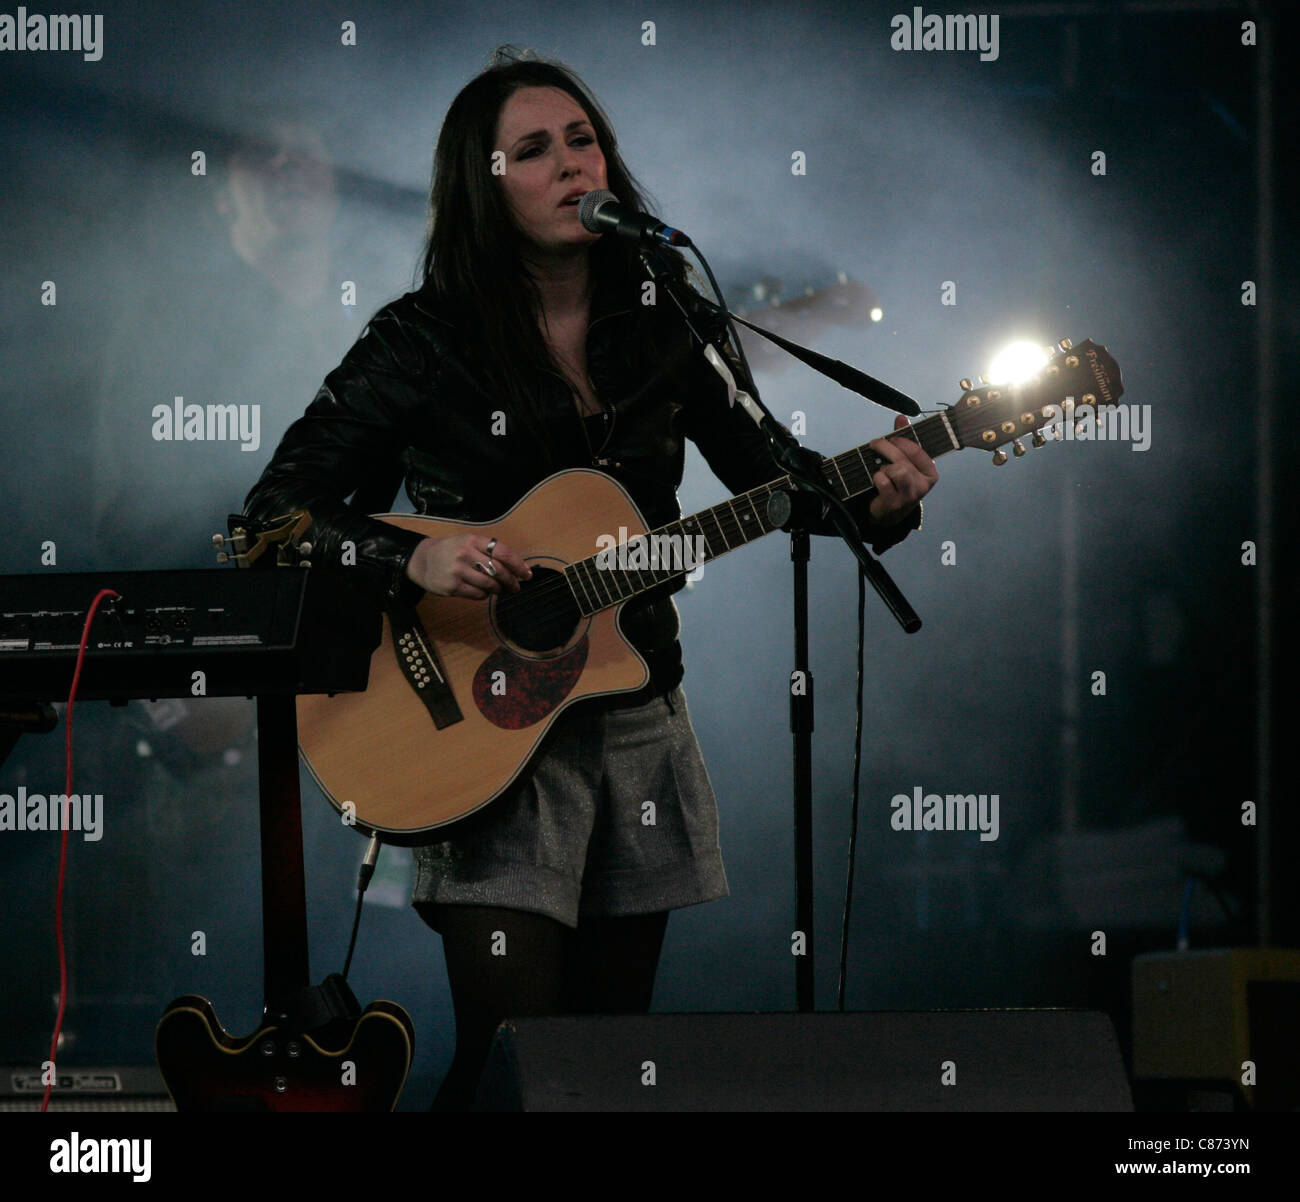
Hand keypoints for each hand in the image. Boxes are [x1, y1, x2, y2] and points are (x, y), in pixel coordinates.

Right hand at [405, 534, 532, 598]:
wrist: (423, 560)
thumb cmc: (452, 551)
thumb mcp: (469, 542)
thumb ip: (490, 551)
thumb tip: (517, 568)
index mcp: (473, 540)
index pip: (502, 552)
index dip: (518, 565)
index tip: (527, 574)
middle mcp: (465, 553)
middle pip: (498, 570)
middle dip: (511, 581)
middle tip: (516, 587)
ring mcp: (457, 570)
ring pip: (490, 584)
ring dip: (498, 589)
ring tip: (499, 589)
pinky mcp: (452, 586)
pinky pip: (478, 594)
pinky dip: (485, 595)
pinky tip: (483, 591)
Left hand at [866, 414, 937, 526]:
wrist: (890, 513)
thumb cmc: (898, 483)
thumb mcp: (903, 461)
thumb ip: (903, 440)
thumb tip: (901, 418)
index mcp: (930, 472)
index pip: (917, 450)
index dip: (901, 441)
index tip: (889, 438)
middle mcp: (924, 485)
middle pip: (903, 459)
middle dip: (886, 448)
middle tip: (874, 444)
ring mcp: (910, 495)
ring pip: (897, 471)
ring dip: (884, 467)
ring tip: (881, 470)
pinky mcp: (895, 503)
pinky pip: (883, 482)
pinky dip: (877, 478)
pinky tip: (877, 481)